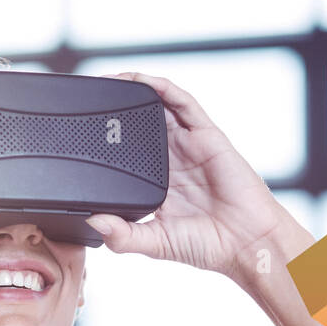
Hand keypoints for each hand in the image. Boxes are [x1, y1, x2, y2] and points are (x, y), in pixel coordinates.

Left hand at [84, 72, 303, 288]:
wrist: (247, 242)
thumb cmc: (208, 245)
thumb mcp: (155, 243)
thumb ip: (123, 236)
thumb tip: (93, 223)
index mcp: (158, 183)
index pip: (126, 154)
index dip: (105, 140)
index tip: (79, 132)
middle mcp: (172, 160)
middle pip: (140, 124)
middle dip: (115, 108)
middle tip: (87, 96)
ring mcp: (189, 145)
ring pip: (158, 107)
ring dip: (135, 90)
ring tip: (108, 80)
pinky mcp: (207, 135)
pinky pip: (183, 103)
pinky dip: (162, 88)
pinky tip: (141, 81)